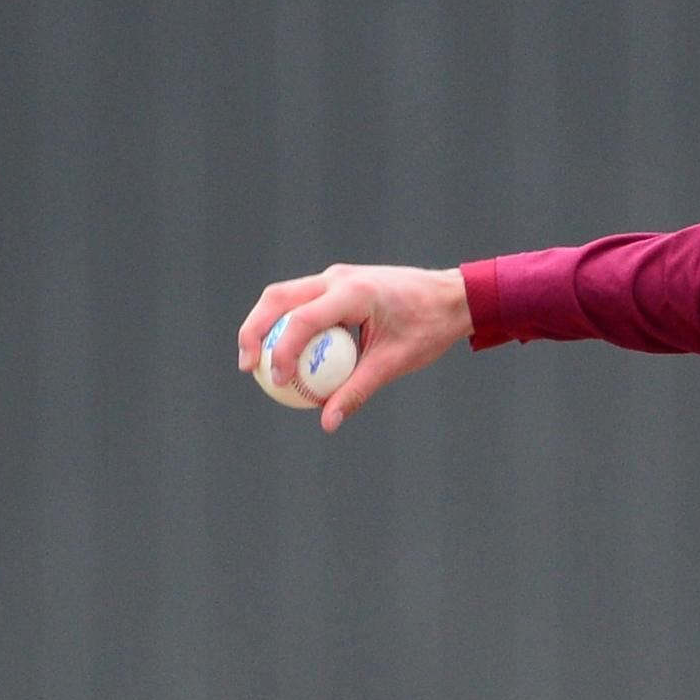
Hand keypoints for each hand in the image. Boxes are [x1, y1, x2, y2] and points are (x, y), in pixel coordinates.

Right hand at [237, 264, 471, 431]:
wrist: (451, 297)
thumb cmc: (428, 328)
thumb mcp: (394, 363)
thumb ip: (358, 390)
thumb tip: (328, 422)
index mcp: (354, 293)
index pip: (304, 320)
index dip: (282, 351)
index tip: (277, 382)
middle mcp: (338, 278)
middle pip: (278, 298)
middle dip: (254, 331)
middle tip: (247, 367)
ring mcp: (336, 277)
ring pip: (284, 295)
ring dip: (265, 324)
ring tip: (256, 361)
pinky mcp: (337, 283)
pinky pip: (302, 301)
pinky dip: (286, 324)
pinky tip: (284, 353)